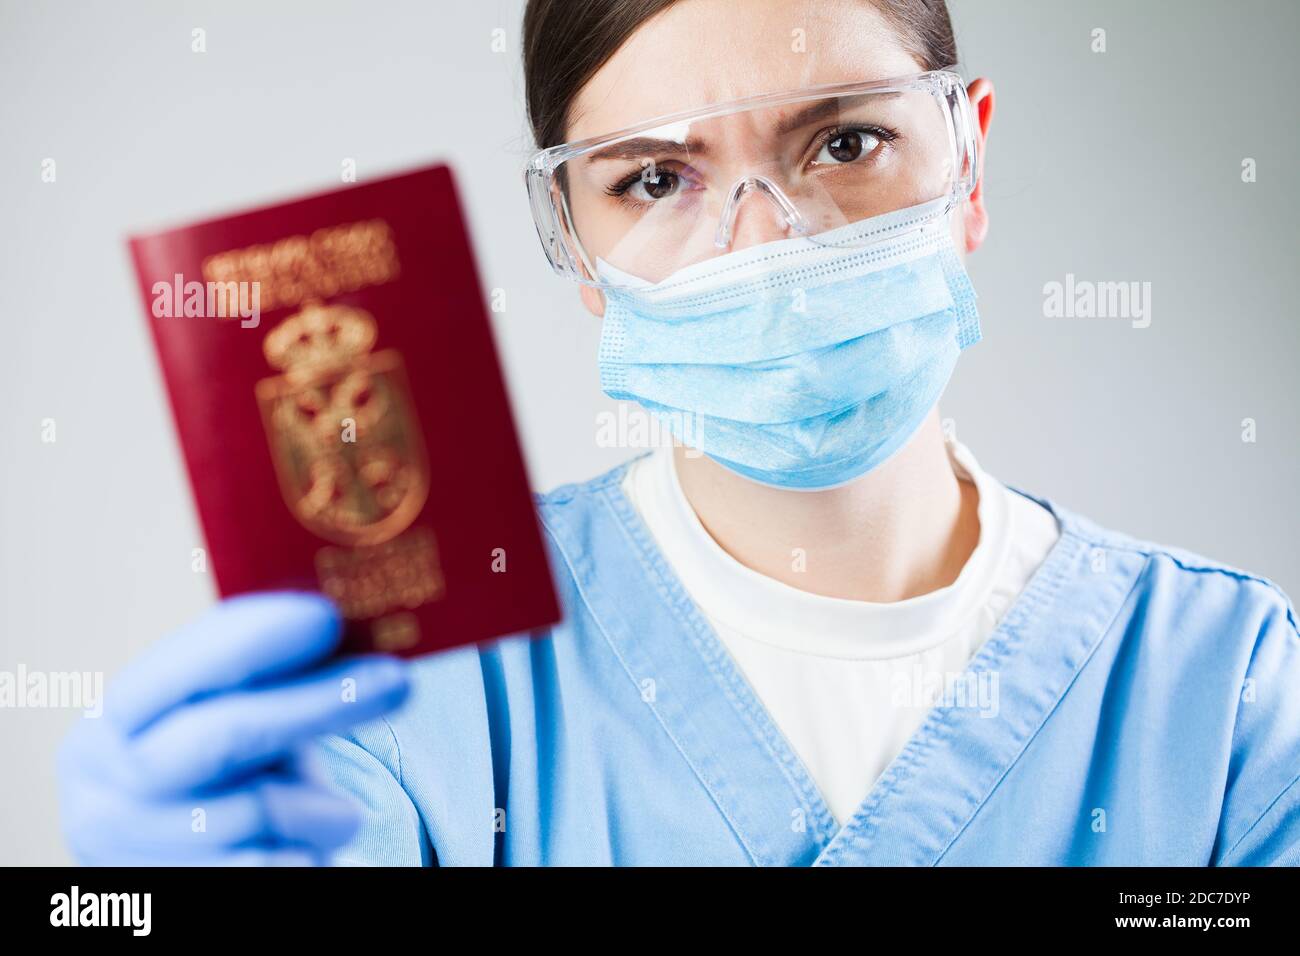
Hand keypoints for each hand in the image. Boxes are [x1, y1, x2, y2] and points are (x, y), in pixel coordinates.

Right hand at [57, 592, 409, 864]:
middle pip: (222, 736)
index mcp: (111, 724)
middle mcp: (103, 790)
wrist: (193, 873)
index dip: (252, 640)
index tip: (327, 616)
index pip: (178, 670)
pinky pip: (267, 872)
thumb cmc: (229, 782)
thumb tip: (356, 619)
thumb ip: (269, 679)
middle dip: (317, 704)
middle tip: (398, 681)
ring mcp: (129, 852)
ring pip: (253, 810)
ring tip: (340, 815)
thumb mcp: (233, 723)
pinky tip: (310, 852)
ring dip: (320, 808)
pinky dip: (304, 855)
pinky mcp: (170, 897)